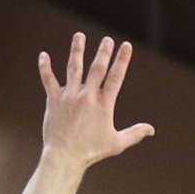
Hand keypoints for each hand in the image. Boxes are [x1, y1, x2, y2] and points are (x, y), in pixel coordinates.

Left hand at [38, 33, 154, 167]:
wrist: (66, 156)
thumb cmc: (92, 151)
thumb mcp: (117, 143)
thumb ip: (135, 133)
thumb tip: (151, 130)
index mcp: (103, 104)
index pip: (116, 77)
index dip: (122, 60)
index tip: (125, 45)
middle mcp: (87, 97)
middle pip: (96, 69)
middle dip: (103, 52)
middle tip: (107, 40)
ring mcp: (69, 97)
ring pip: (73, 68)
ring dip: (77, 51)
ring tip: (79, 36)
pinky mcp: (53, 100)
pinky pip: (48, 80)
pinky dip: (45, 67)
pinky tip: (43, 55)